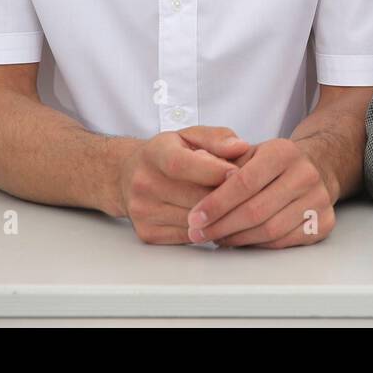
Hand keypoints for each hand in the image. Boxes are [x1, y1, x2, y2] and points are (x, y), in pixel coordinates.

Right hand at [117, 126, 246, 244]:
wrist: (128, 175)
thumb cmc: (168, 153)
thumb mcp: (191, 136)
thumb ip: (218, 138)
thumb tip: (240, 148)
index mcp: (155, 154)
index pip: (182, 164)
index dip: (213, 170)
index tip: (236, 172)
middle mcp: (144, 183)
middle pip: (192, 197)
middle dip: (223, 195)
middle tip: (243, 191)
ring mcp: (143, 211)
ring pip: (193, 220)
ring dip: (218, 215)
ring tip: (232, 204)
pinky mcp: (147, 233)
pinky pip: (187, 236)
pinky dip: (206, 229)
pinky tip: (216, 218)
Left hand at [187, 137, 336, 248]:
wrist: (316, 166)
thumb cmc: (274, 163)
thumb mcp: (249, 151)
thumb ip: (223, 163)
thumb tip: (196, 169)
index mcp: (284, 152)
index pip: (244, 182)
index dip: (216, 203)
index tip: (195, 217)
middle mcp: (305, 174)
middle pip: (255, 211)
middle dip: (221, 226)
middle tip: (198, 233)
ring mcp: (318, 200)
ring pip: (269, 231)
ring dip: (236, 239)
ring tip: (216, 238)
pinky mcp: (324, 222)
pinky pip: (283, 242)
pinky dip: (257, 245)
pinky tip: (240, 240)